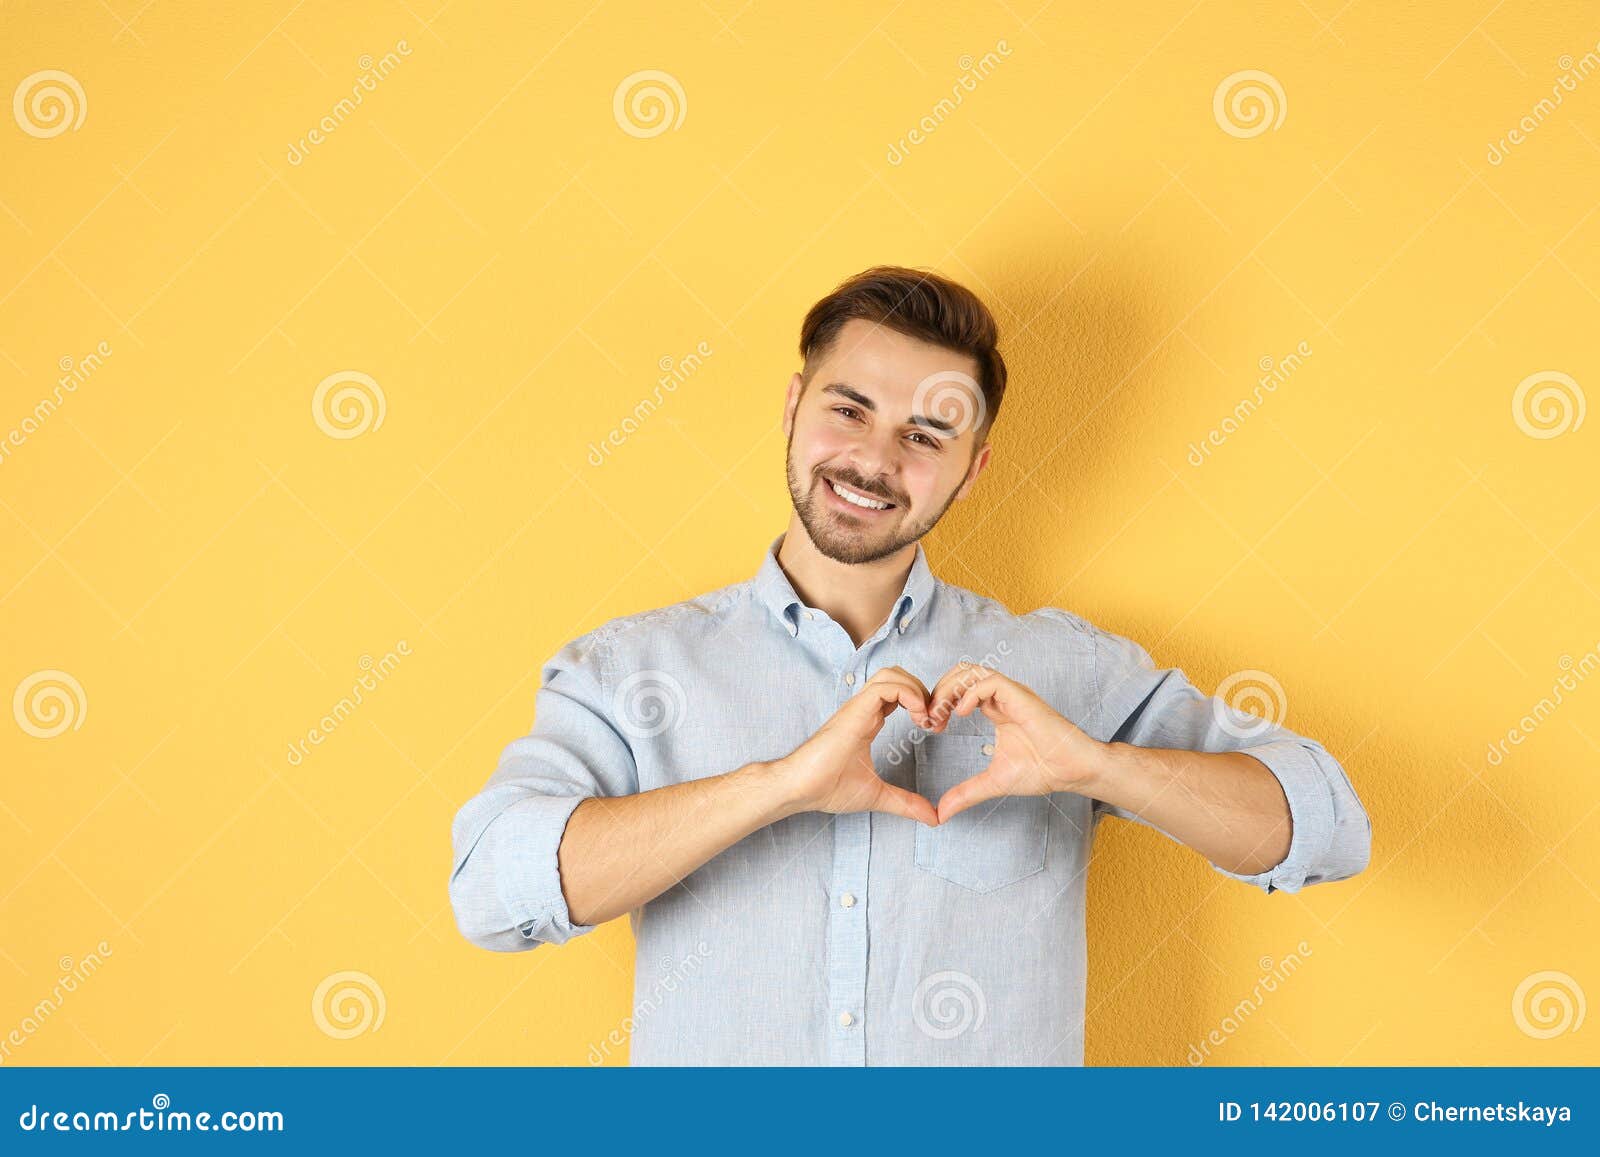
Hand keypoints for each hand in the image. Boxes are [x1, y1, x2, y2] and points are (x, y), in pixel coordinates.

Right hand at [774, 666, 939, 825]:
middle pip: (898, 675)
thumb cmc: (828, 787)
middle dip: (923, 691)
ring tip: (924, 718)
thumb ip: (905, 803)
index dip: (921, 703)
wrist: (801, 787)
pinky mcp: (855, 710)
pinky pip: (887, 686)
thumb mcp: (878, 795)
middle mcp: (864, 709)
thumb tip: (934, 818)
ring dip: (916, 689)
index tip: (933, 728)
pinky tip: (917, 717)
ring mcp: (859, 707)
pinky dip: (909, 694)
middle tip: (934, 720)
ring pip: (892, 673)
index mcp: (868, 720)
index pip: (898, 693)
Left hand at [924, 662, 1105, 821]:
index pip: (959, 689)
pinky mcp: (1022, 697)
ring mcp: (1012, 694)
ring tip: (941, 714)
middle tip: (929, 718)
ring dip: (950, 689)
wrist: (1073, 771)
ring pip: (972, 671)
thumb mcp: (993, 781)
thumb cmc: (1043, 771)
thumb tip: (942, 812)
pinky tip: (961, 714)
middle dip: (939, 691)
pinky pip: (990, 681)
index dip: (940, 702)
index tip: (929, 725)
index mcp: (995, 709)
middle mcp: (1002, 697)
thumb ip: (966, 793)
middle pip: (961, 673)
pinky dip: (970, 693)